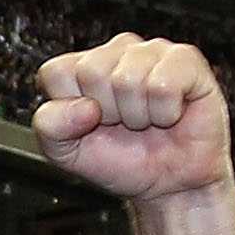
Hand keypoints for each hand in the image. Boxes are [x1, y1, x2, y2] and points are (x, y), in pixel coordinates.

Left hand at [32, 34, 232, 204]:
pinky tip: (168, 114)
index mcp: (80, 69)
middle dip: (107, 113)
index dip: (70, 109)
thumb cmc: (123, 161)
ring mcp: (151, 52)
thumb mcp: (67, 153)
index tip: (88, 123)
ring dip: (137, 115)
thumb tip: (81, 106)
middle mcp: (114, 53)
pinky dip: (165, 112)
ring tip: (145, 120)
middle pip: (91, 71)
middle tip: (122, 124)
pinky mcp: (185, 59)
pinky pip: (163, 84)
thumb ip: (50, 127)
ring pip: (127, 79)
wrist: (170, 182)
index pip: (55, 72)